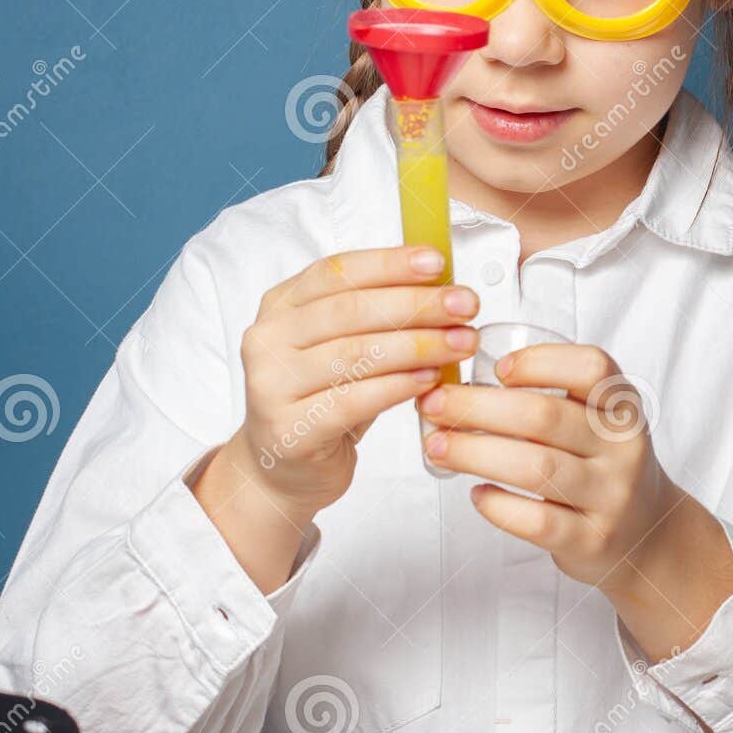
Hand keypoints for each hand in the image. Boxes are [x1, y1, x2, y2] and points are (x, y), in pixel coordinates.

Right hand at [216, 245, 478, 522]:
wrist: (282, 469)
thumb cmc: (320, 400)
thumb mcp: (339, 346)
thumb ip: (374, 315)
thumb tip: (438, 284)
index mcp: (280, 306)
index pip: (336, 272)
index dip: (389, 263)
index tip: (437, 263)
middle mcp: (268, 340)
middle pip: (349, 311)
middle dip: (416, 304)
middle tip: (464, 304)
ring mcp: (272, 386)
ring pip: (356, 355)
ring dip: (418, 345)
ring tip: (460, 343)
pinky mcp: (289, 430)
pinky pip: (354, 401)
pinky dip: (398, 387)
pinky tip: (430, 380)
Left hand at [417, 342, 732, 658]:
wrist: (646, 535)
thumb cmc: (598, 465)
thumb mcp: (594, 422)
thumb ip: (548, 398)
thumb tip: (455, 384)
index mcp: (620, 407)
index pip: (592, 368)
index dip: (540, 362)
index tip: (497, 369)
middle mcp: (622, 448)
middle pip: (545, 415)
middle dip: (477, 407)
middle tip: (434, 405)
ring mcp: (611, 496)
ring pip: (536, 467)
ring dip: (474, 453)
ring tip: (436, 446)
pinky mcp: (592, 539)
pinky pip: (538, 520)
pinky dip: (499, 505)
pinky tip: (477, 494)